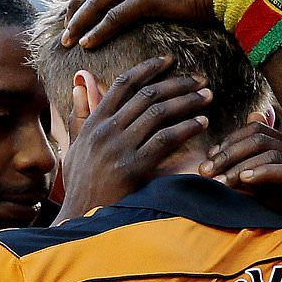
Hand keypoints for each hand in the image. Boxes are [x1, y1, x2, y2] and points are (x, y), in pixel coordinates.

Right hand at [57, 55, 209, 216]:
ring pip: (158, 113)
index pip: (123, 84)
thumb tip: (80, 82)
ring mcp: (119, 148)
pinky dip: (186, 128)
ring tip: (207, 97)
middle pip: (146, 94)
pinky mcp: (133, 168)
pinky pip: (165, 139)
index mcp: (93, 123)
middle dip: (177, 83)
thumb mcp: (74, 147)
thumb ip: (80, 114)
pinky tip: (202, 123)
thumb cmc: (80, 186)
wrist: (79, 220)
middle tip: (200, 79)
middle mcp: (105, 131)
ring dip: (187, 102)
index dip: (148, 68)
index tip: (169, 61)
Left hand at [200, 118, 281, 228]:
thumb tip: (215, 149)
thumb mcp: (250, 187)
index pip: (256, 130)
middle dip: (228, 154)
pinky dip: (264, 173)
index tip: (208, 159)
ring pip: (271, 153)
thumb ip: (239, 165)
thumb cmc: (272, 218)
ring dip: (240, 166)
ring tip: (221, 182)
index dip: (230, 141)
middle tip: (206, 171)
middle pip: (260, 139)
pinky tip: (245, 180)